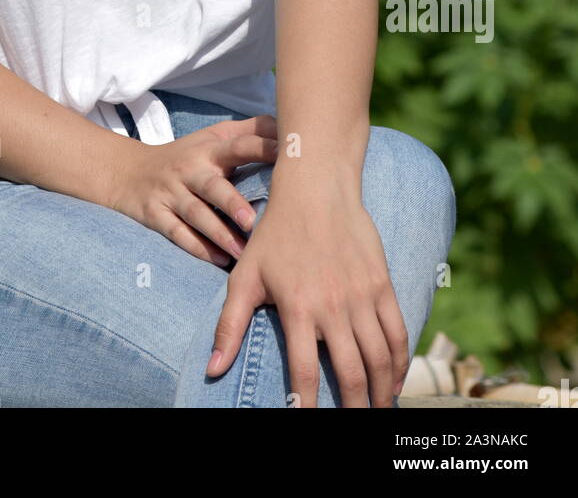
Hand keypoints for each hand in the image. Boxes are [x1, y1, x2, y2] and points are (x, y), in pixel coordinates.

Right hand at [108, 115, 279, 265]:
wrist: (130, 172)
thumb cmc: (187, 156)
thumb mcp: (213, 137)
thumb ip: (249, 131)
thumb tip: (286, 124)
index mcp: (209, 150)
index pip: (238, 146)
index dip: (262, 148)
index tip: (286, 157)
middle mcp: (189, 170)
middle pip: (212, 187)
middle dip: (232, 203)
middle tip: (254, 222)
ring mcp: (171, 193)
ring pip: (195, 215)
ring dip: (219, 234)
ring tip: (242, 252)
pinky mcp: (156, 215)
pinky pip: (177, 234)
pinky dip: (198, 248)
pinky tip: (220, 260)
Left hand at [205, 182, 409, 406]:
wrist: (315, 188)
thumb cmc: (274, 233)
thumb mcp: (244, 277)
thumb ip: (228, 326)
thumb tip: (212, 370)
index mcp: (298, 308)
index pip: (304, 375)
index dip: (307, 408)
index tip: (309, 425)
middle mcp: (333, 306)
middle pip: (351, 374)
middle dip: (355, 408)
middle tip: (355, 425)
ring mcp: (362, 295)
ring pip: (380, 358)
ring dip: (382, 393)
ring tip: (378, 412)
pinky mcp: (383, 284)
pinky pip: (398, 332)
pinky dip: (400, 362)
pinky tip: (394, 380)